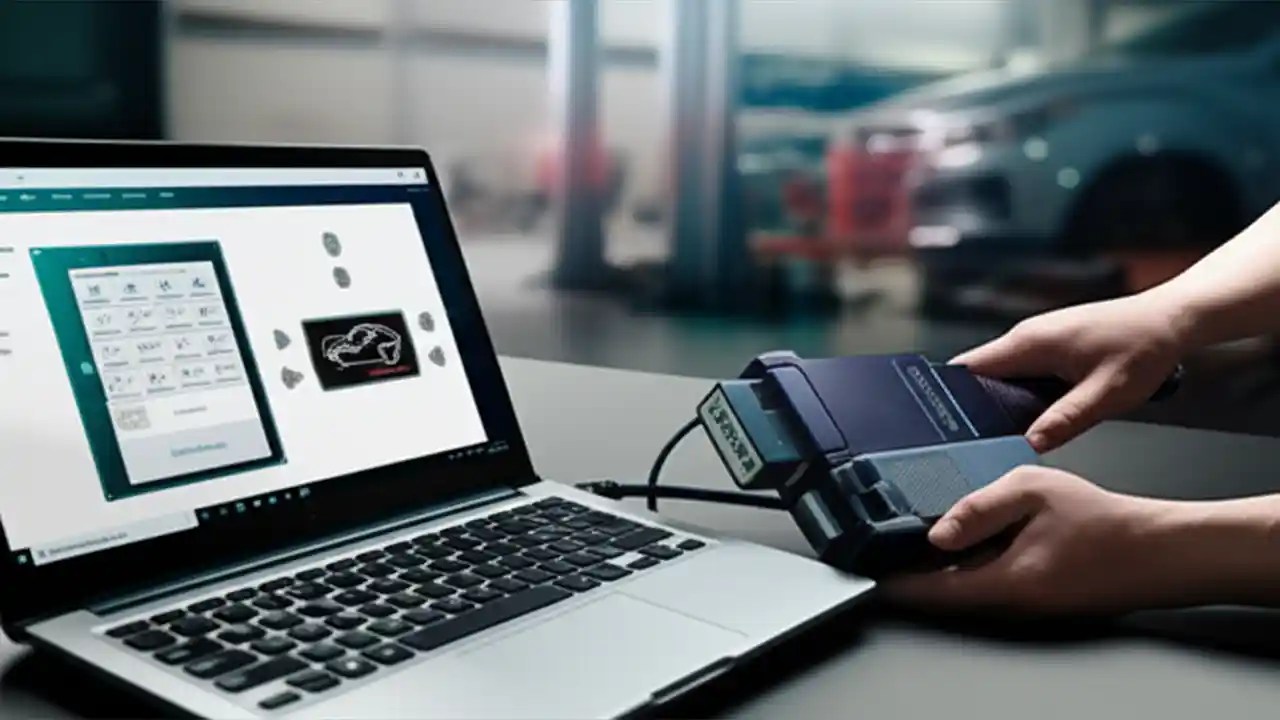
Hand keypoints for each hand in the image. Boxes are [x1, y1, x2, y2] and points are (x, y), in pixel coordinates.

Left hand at [882, 466, 1184, 615]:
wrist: (1161, 551)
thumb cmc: (1107, 522)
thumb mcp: (1033, 491)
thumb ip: (979, 507)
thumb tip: (938, 530)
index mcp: (1003, 584)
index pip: (929, 593)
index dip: (892, 580)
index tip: (866, 567)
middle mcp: (1010, 605)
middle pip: (942, 593)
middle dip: (912, 569)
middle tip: (887, 539)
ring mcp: (1024, 607)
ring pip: (965, 588)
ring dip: (942, 565)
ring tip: (923, 532)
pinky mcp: (1036, 599)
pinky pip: (990, 585)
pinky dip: (972, 564)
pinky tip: (974, 537)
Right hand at [955, 293, 1186, 451]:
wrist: (1172, 319)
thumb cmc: (1143, 347)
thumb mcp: (1106, 394)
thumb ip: (1065, 420)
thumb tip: (1029, 445)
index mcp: (1030, 343)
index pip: (968, 368)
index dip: (950, 396)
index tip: (940, 424)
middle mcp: (1026, 336)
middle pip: (979, 373)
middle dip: (969, 404)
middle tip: (966, 442)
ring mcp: (1038, 339)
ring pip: (999, 373)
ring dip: (994, 400)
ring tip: (991, 435)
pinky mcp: (1050, 345)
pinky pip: (1018, 370)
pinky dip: (1014, 392)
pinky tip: (1024, 416)